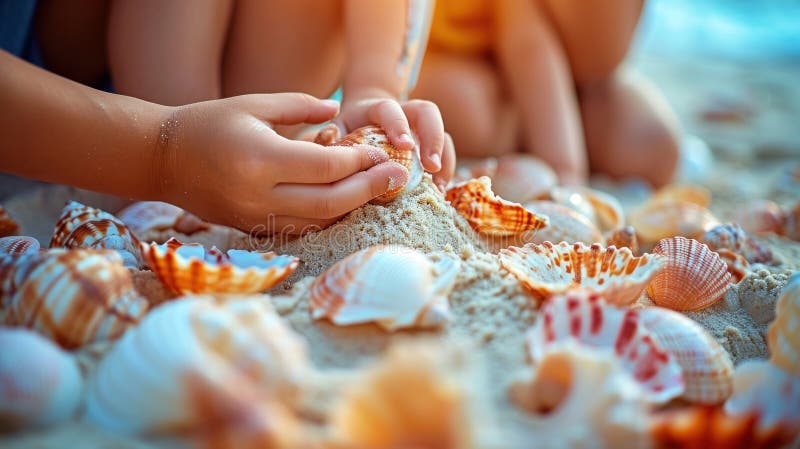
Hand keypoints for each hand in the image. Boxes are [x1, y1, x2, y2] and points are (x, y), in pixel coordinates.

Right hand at [155, 93, 409, 234]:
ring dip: (353, 208)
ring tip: (379, 191)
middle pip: (329, 203)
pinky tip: (348, 204)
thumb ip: (300, 106)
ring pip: (318, 223)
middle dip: (369, 191)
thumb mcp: (255, 104)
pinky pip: (301, 228)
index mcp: (260, 160)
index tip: (384, 153)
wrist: (162, 159)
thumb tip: (337, 110)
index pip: (326, 167)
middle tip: (398, 179)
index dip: (360, 162)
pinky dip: (328, 218)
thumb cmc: (209, 124)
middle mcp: (259, 195)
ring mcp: (255, 218)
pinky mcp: (252, 230)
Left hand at [336, 93, 454, 189]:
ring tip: (439, 189)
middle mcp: (406, 112)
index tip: (405, 146)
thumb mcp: (335, 129)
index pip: (390, 108)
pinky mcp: (430, 146)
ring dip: (445, 160)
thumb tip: (329, 137)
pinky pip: (445, 155)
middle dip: (433, 138)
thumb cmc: (347, 130)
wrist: (364, 121)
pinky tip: (438, 193)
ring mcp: (421, 129)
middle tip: (432, 167)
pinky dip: (445, 174)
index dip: (399, 124)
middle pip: (427, 113)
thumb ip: (329, 135)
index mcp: (379, 108)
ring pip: (443, 134)